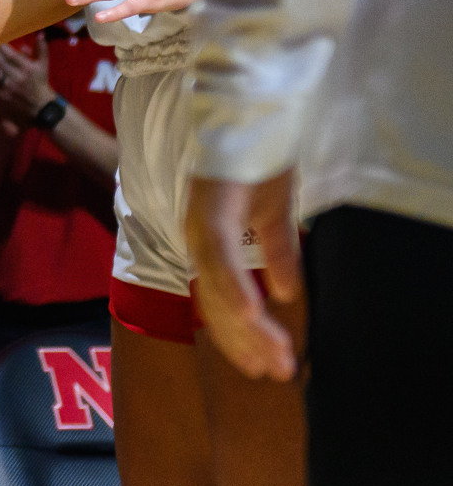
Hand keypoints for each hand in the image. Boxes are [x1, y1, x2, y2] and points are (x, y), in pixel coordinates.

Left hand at [0, 40, 51, 129]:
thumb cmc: (40, 82)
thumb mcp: (43, 65)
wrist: (40, 107)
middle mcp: (17, 77)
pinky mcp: (1, 96)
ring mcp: (8, 87)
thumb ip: (41, 49)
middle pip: (0, 63)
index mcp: (27, 68)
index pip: (11, 55)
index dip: (0, 46)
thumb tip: (40, 33)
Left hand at [188, 172, 300, 379]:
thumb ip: (277, 254)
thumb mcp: (274, 214)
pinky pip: (219, 255)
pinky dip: (233, 286)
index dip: (242, 337)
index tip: (266, 367)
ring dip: (246, 325)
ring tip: (276, 354)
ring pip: (217, 288)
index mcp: (211, 244)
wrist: (251, 112)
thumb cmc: (258, 159)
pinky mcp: (208, 208)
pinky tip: (254, 312)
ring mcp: (199, 224)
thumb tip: (285, 294)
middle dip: (247, 341)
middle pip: (217, 304)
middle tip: (279, 372)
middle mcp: (199, 239)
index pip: (222, 303)